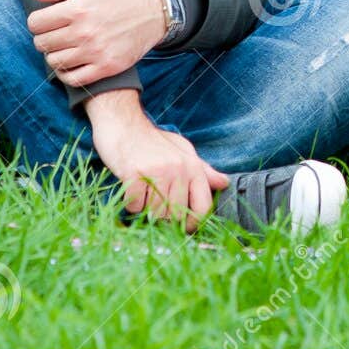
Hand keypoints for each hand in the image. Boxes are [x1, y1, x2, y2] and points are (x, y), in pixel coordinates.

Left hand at [28, 0, 165, 87]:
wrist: (152, 12)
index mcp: (77, 9)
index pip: (35, 24)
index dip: (37, 21)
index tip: (46, 20)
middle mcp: (84, 32)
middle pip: (42, 43)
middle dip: (44, 37)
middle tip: (56, 34)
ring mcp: (95, 52)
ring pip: (54, 62)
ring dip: (54, 55)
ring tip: (64, 46)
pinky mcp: (106, 67)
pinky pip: (73, 79)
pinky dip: (66, 74)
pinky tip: (71, 63)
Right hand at [86, 90, 228, 230]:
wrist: (123, 122)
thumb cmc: (152, 142)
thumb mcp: (182, 151)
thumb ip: (203, 170)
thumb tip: (224, 183)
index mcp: (193, 167)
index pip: (203, 206)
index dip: (193, 223)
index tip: (182, 227)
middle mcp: (178, 169)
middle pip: (177, 215)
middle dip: (164, 217)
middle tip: (153, 203)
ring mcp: (157, 171)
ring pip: (156, 213)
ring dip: (146, 210)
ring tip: (142, 192)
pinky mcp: (134, 174)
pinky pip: (135, 206)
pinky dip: (131, 203)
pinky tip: (131, 188)